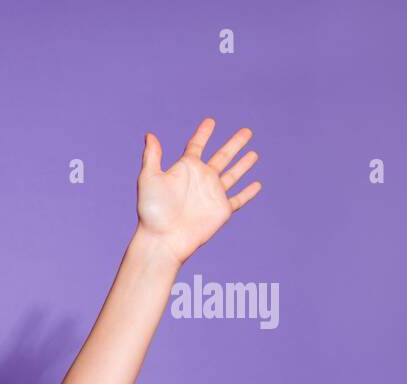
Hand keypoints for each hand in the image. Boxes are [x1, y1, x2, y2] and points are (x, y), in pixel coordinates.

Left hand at [136, 118, 260, 264]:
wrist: (163, 239)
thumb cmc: (153, 210)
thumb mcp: (149, 178)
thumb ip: (152, 156)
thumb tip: (149, 134)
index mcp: (185, 169)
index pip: (197, 146)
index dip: (204, 133)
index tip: (210, 121)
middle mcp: (201, 179)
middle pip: (222, 156)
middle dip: (234, 144)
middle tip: (247, 131)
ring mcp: (213, 194)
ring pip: (233, 175)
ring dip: (243, 164)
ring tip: (254, 153)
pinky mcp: (222, 210)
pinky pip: (238, 199)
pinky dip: (248, 192)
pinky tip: (257, 185)